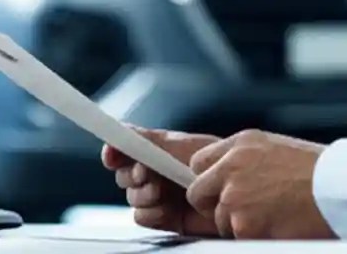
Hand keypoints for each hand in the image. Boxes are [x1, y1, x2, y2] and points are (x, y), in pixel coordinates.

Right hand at [100, 126, 221, 236]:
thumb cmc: (216, 161)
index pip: (124, 150)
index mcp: (156, 152)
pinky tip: (164, 210)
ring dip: (142, 195)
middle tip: (146, 173)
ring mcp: (158, 196)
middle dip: (131, 175)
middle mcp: (154, 173)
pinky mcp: (164, 218)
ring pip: (131, 197)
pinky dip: (150, 213)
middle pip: (123, 176)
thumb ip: (149, 139)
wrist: (235, 189)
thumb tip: (123, 129)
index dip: (113, 152)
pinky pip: (142, 217)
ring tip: (160, 192)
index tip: (111, 156)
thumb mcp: (181, 145)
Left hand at [185, 129, 334, 239]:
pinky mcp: (244, 224)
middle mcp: (233, 166)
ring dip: (239, 225)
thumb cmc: (319, 171)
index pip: (199, 162)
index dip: (208, 180)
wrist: (341, 188)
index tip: (217, 189)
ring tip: (272, 216)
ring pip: (219, 221)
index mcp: (242, 144)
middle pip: (197, 193)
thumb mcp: (276, 148)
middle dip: (214, 206)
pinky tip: (277, 225)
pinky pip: (236, 237)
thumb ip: (246, 160)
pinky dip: (254, 236)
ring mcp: (235, 196)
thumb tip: (228, 178)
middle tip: (241, 210)